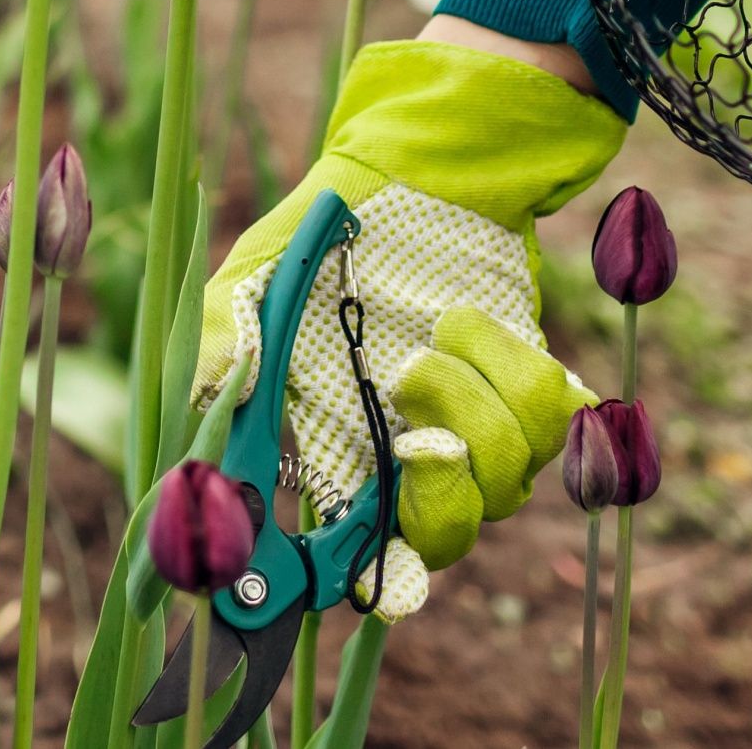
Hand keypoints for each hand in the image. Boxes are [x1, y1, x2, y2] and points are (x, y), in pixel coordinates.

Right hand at [193, 39, 625, 618]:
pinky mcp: (530, 387)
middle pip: (445, 542)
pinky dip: (513, 367)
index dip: (364, 582)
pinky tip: (468, 322)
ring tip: (434, 335)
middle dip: (438, 499)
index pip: (357, 563)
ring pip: (506, 479)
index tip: (363, 572)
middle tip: (418, 433)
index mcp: (341, 455)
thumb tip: (200, 434)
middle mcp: (412, 457)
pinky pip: (551, 419)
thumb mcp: (258, 279)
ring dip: (470, 401)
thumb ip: (222, 347)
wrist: (416, 168)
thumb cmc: (328, 231)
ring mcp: (478, 426)